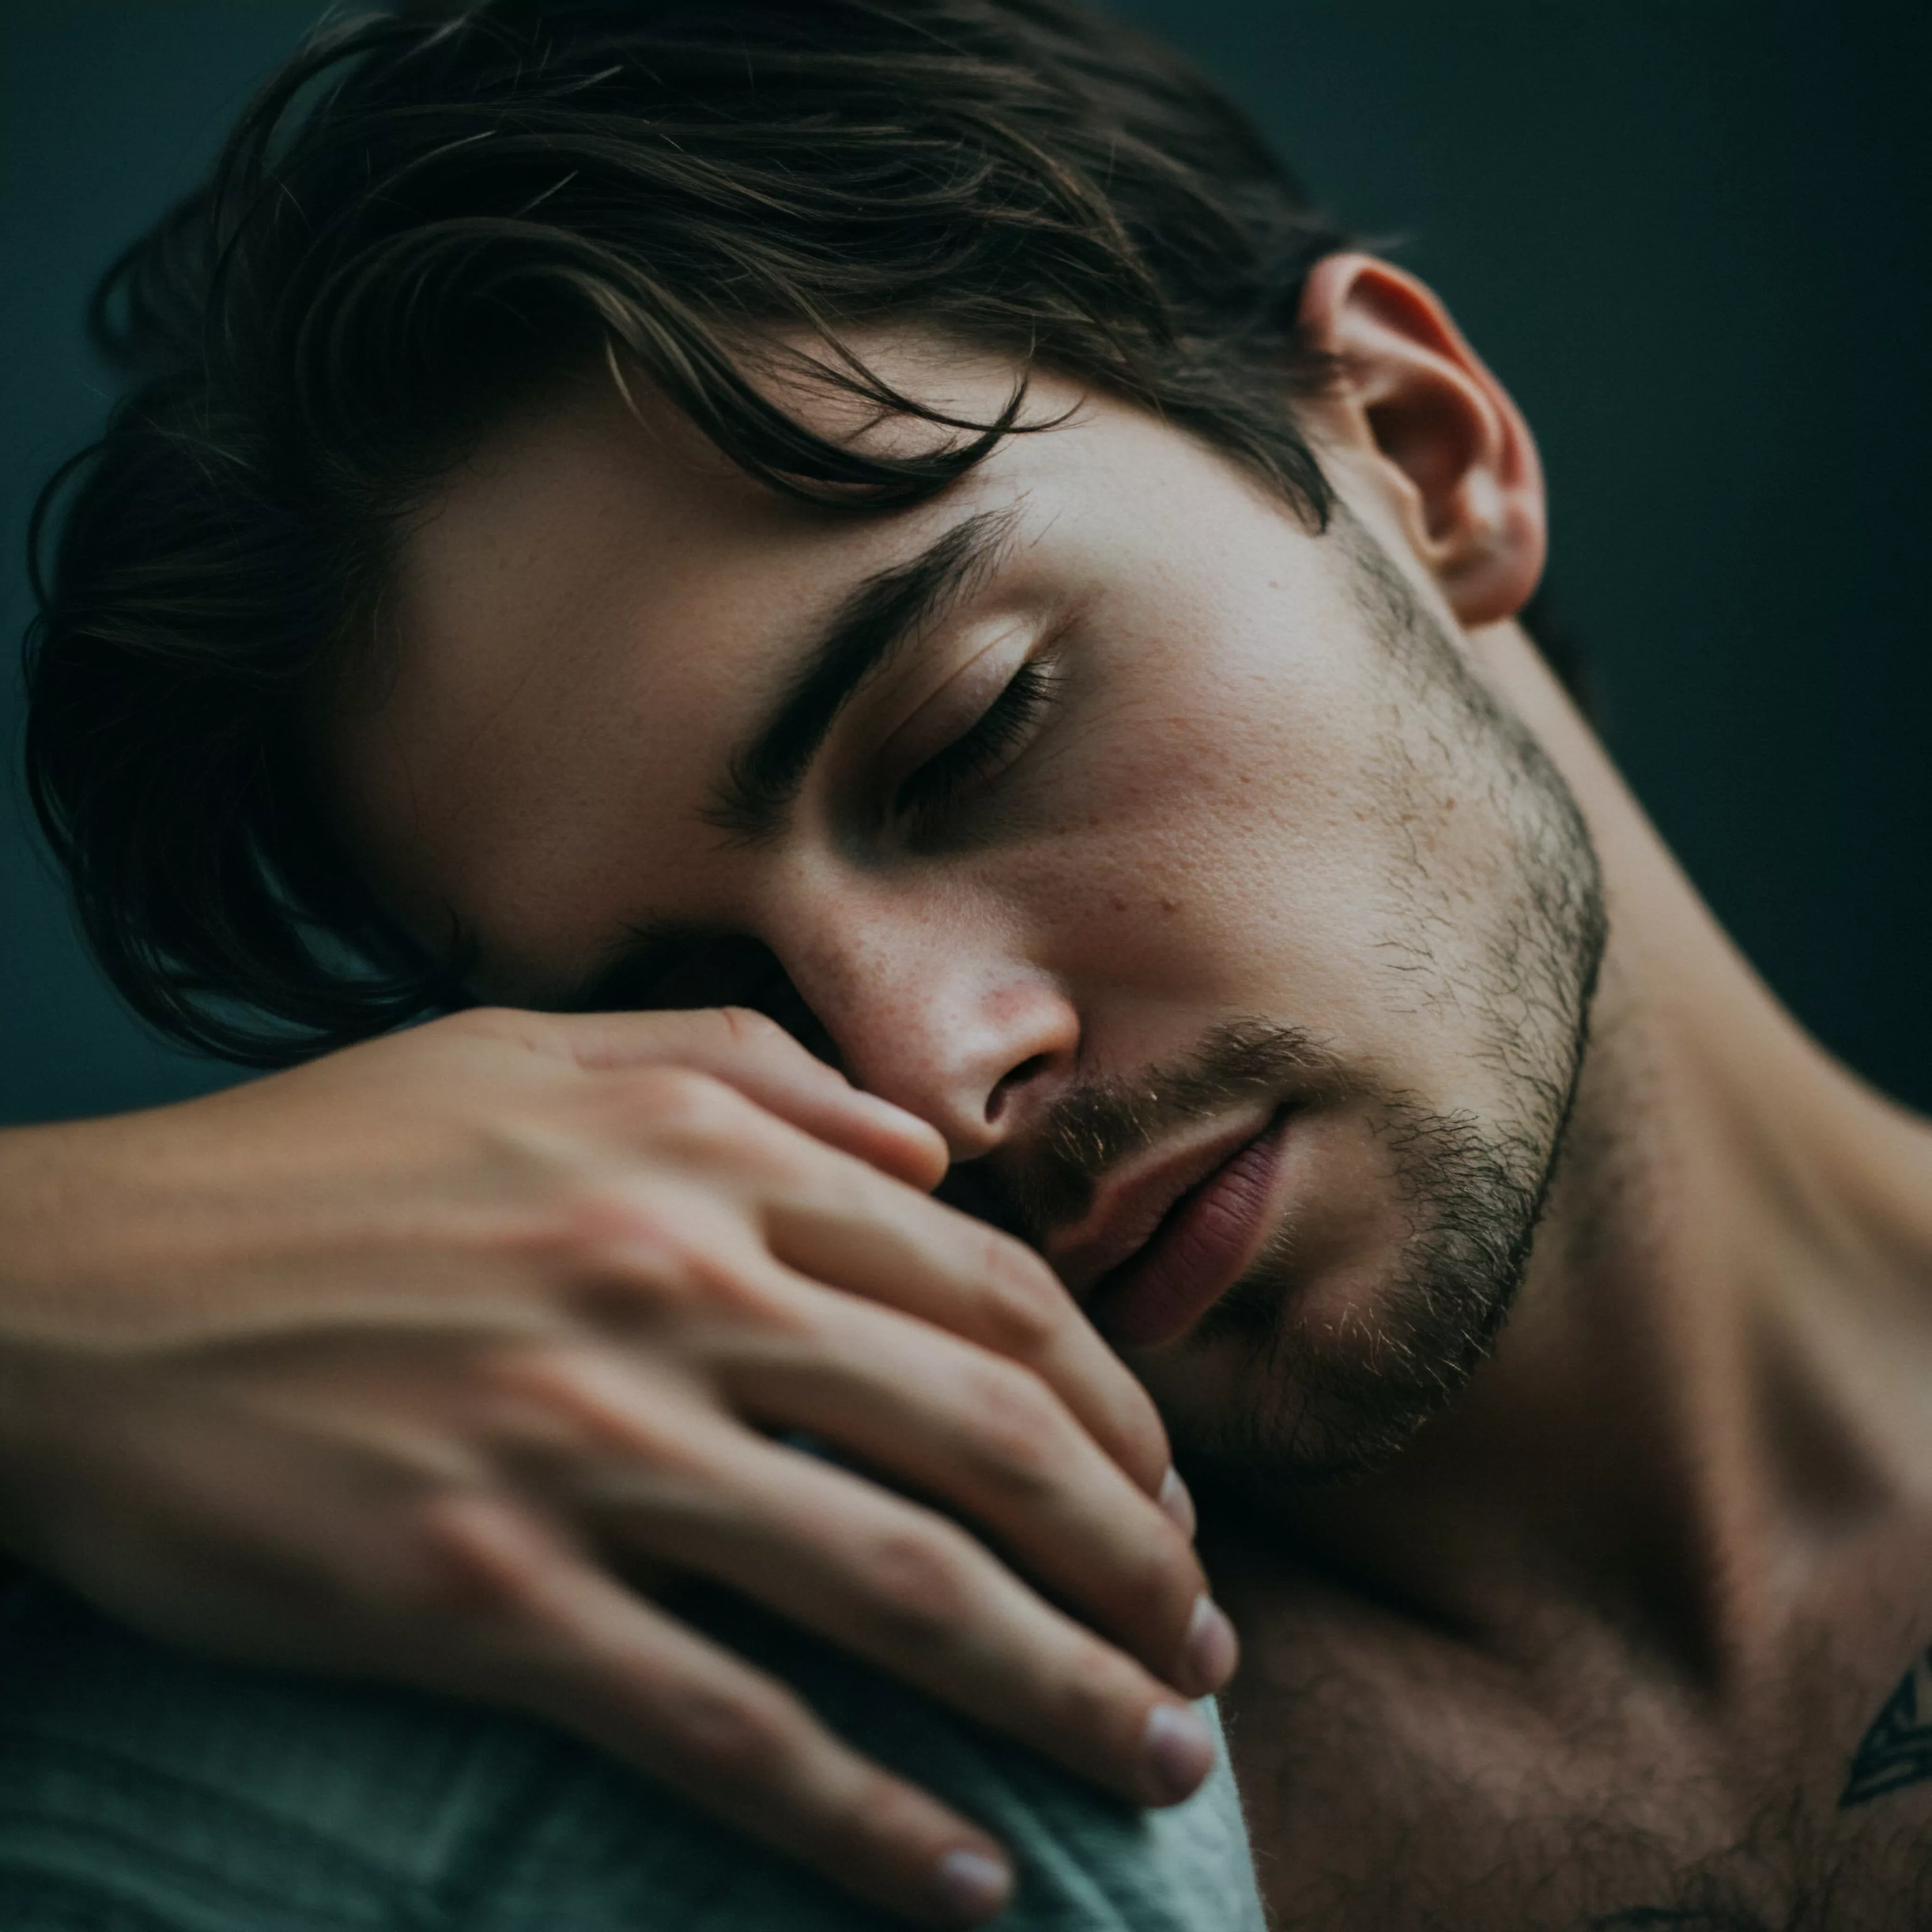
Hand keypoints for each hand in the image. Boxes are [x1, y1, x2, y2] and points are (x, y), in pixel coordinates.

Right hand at [0, 1006, 1232, 1926]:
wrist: (72, 1289)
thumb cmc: (316, 1164)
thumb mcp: (539, 1048)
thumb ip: (751, 1070)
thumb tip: (923, 1150)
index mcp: (702, 1160)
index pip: (992, 1299)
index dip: (1117, 1415)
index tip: (1172, 1503)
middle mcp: (673, 1288)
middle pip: (986, 1443)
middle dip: (1132, 1564)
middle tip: (1205, 1653)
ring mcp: (584, 1447)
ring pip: (897, 1589)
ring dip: (1057, 1695)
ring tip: (1153, 1769)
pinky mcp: (481, 1598)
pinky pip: (724, 1730)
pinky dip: (865, 1819)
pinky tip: (966, 1885)